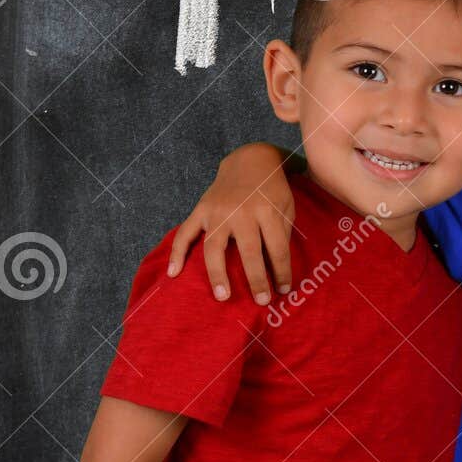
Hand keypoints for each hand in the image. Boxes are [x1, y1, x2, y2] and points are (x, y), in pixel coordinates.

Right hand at [166, 144, 295, 303]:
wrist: (251, 160)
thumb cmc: (274, 189)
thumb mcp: (287, 206)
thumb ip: (282, 233)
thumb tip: (277, 268)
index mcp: (268, 211)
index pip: (277, 249)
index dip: (281, 272)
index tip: (283, 290)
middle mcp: (242, 212)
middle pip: (249, 253)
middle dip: (256, 280)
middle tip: (261, 302)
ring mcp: (218, 211)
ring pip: (214, 248)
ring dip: (218, 274)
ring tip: (222, 297)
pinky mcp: (201, 209)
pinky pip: (185, 233)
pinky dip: (178, 253)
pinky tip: (174, 274)